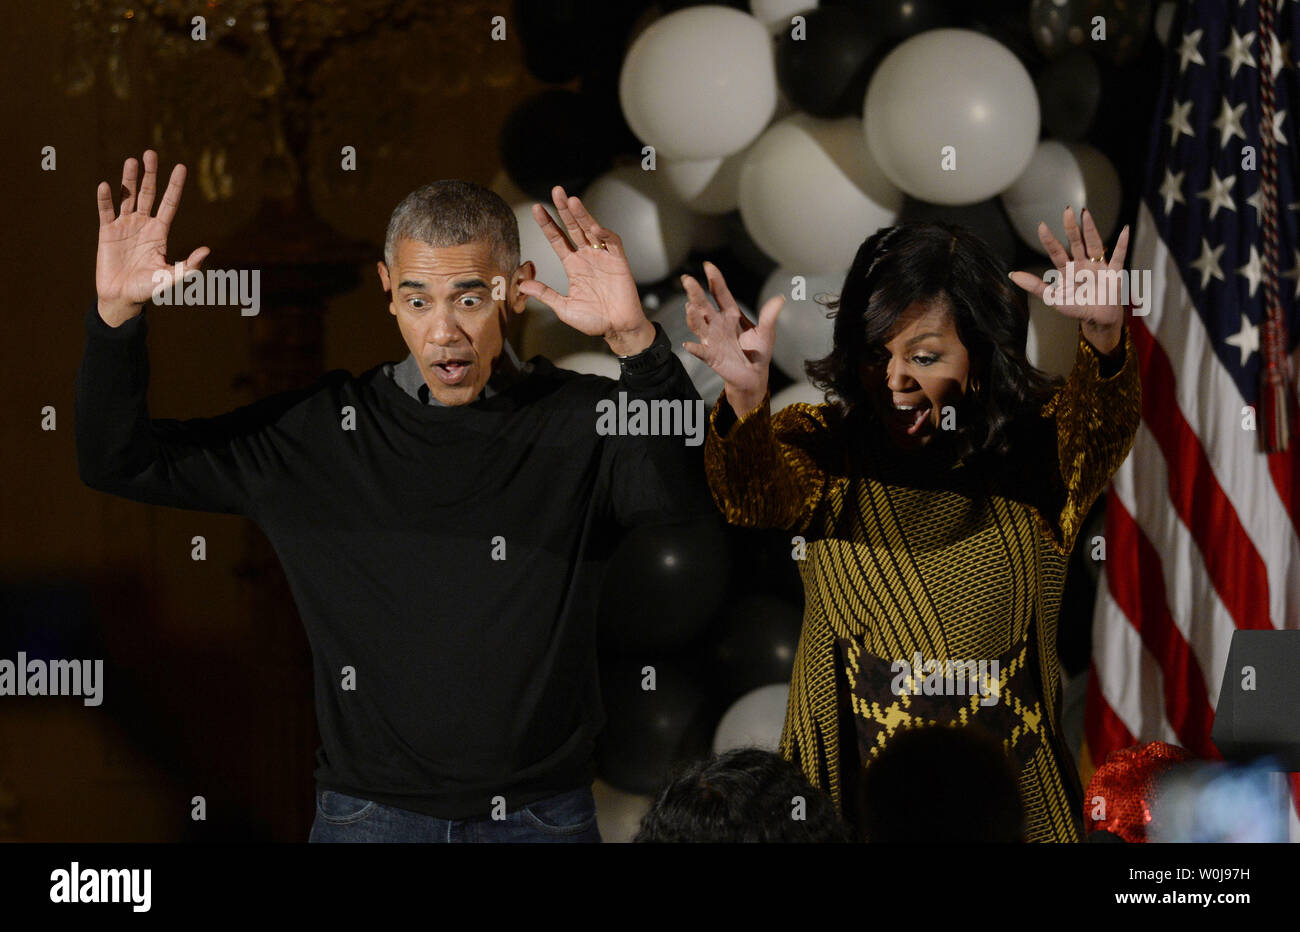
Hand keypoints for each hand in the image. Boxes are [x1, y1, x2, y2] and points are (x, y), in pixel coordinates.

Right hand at [95, 150, 208, 326]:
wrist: (122, 297)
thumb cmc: (148, 288)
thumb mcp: (171, 276)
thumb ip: (189, 265)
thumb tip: (207, 250)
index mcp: (160, 231)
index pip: (169, 203)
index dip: (175, 186)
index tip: (181, 167)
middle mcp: (143, 224)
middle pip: (148, 194)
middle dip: (150, 174)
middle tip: (151, 153)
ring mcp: (125, 226)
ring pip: (127, 196)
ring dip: (129, 179)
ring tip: (131, 161)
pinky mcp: (107, 232)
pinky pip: (106, 211)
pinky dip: (105, 199)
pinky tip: (106, 185)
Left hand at [517, 185, 652, 355]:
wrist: (618, 329)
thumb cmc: (594, 320)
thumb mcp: (563, 307)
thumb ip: (545, 294)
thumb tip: (522, 285)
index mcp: (573, 266)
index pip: (557, 239)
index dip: (547, 224)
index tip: (536, 209)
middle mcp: (587, 257)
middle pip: (573, 228)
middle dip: (565, 209)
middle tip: (556, 191)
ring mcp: (603, 258)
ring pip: (591, 230)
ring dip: (582, 215)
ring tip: (571, 201)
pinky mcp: (619, 262)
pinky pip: (612, 243)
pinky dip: (604, 234)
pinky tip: (595, 227)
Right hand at [681, 261, 783, 417]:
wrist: (754, 375)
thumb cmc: (758, 351)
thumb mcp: (766, 332)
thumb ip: (769, 316)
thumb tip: (780, 299)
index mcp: (731, 314)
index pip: (721, 293)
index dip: (714, 280)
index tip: (708, 266)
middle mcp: (718, 324)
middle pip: (703, 305)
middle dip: (695, 293)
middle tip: (687, 279)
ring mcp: (712, 339)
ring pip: (698, 325)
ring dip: (693, 317)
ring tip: (690, 308)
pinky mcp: (711, 356)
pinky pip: (701, 351)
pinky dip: (695, 349)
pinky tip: (689, 345)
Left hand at [1009, 206, 1129, 356]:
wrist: (1097, 319)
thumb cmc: (1076, 307)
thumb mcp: (1053, 298)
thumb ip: (1035, 286)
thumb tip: (1013, 275)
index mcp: (1067, 269)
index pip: (1056, 252)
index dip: (1050, 240)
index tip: (1042, 226)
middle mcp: (1082, 263)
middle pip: (1076, 242)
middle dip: (1071, 227)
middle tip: (1067, 211)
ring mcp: (1098, 266)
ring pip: (1094, 244)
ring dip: (1090, 230)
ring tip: (1086, 214)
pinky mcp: (1113, 272)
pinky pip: (1118, 256)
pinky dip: (1122, 244)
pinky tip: (1124, 230)